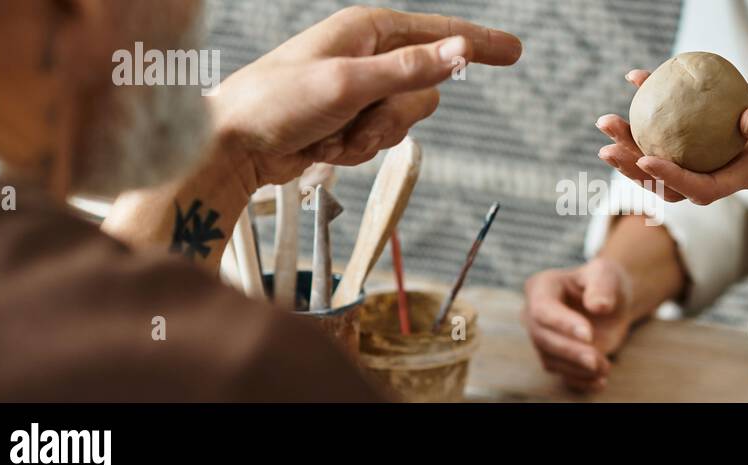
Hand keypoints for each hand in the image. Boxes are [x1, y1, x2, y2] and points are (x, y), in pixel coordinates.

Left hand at [211, 6, 522, 191]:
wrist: (232, 145)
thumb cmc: (277, 104)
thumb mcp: (349, 84)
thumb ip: (411, 71)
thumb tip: (461, 53)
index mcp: (368, 30)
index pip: (441, 34)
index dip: (479, 43)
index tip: (515, 50)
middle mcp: (368, 55)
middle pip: (426, 91)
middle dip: (393, 117)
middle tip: (355, 120)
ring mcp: (360, 90)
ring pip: (406, 121)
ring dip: (371, 138)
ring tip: (331, 135)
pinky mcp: (351, 119)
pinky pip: (381, 141)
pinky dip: (356, 151)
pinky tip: (323, 147)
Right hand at [522, 258, 635, 391]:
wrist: (611, 300)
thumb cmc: (605, 282)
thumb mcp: (606, 274)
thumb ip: (602, 286)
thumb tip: (598, 306)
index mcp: (541, 287)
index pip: (543, 309)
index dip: (563, 324)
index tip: (589, 335)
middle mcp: (533, 313)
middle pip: (543, 338)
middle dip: (570, 351)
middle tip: (597, 360)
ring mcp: (542, 337)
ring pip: (549, 359)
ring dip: (577, 368)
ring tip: (605, 368)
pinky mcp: (554, 356)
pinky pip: (561, 373)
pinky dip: (580, 380)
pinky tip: (599, 381)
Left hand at [598, 70, 747, 204]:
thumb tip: (743, 121)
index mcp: (740, 178)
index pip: (699, 188)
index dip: (670, 179)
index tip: (645, 161)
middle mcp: (718, 169)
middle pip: (668, 180)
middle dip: (634, 167)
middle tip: (606, 147)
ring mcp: (710, 152)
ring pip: (664, 152)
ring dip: (632, 140)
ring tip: (606, 121)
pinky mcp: (708, 130)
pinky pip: (675, 119)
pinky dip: (655, 98)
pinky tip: (635, 77)